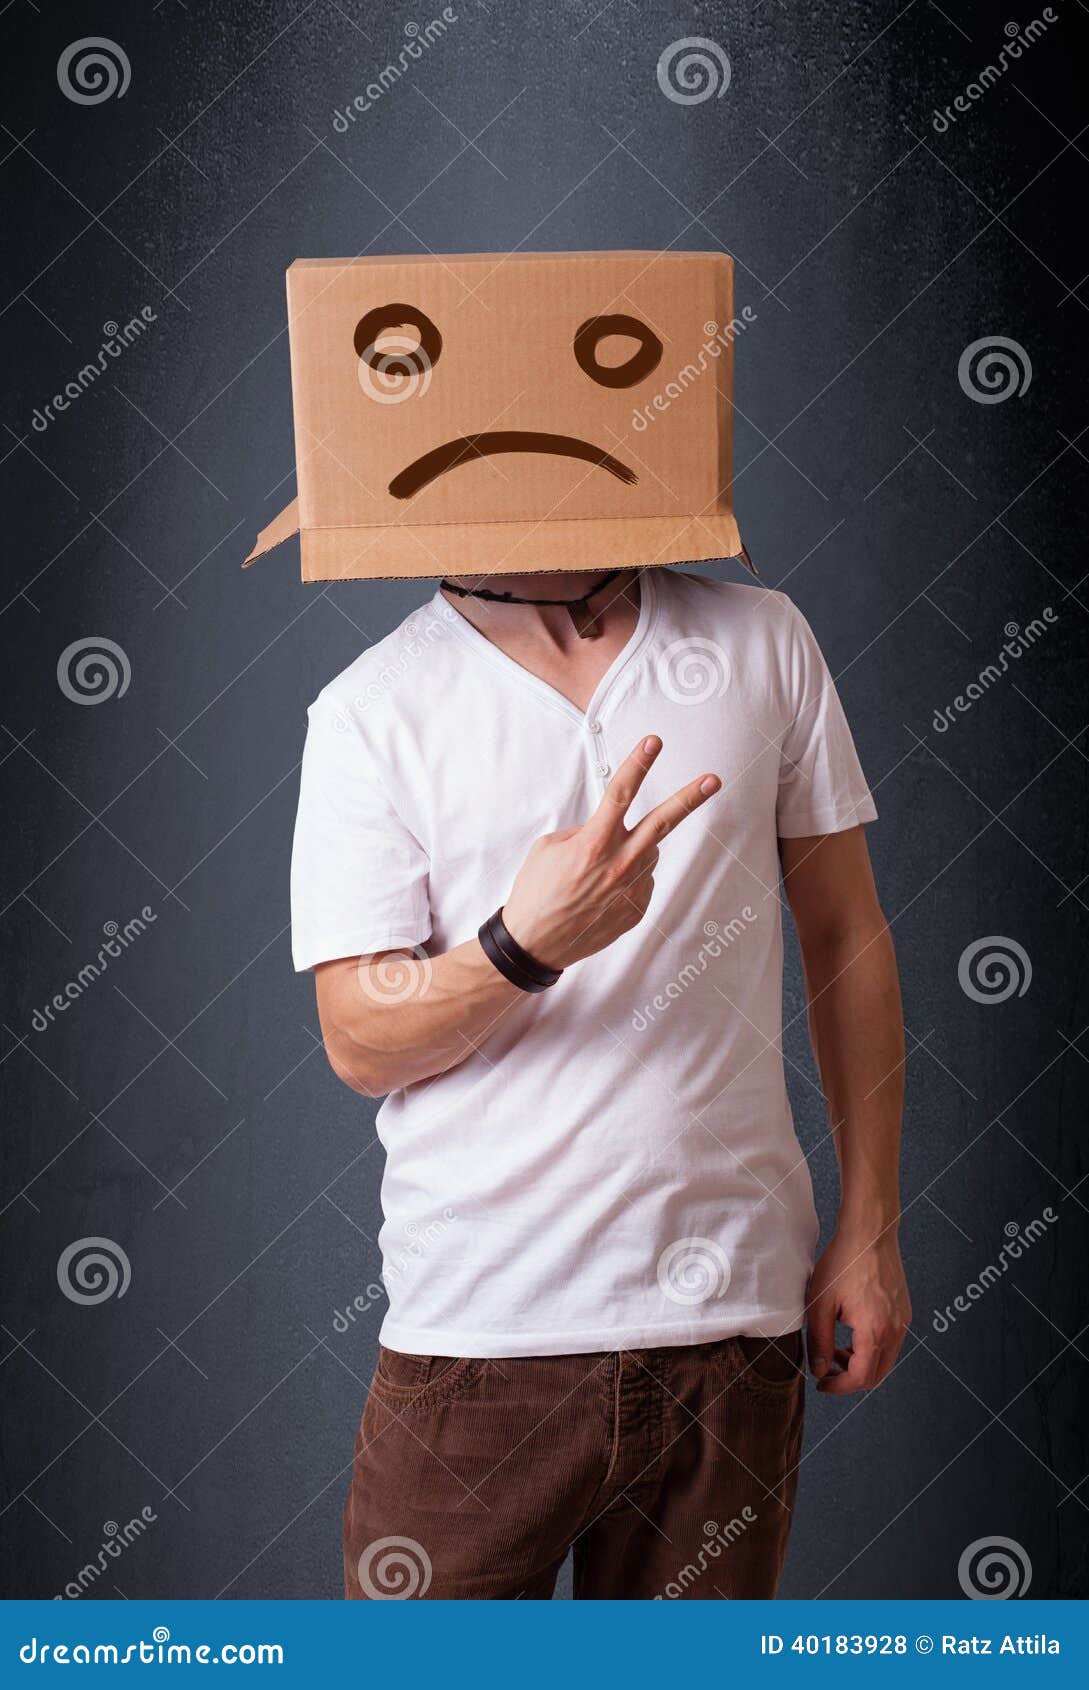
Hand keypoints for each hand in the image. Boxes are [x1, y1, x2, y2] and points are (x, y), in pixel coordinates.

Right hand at [502, 735, 720, 970]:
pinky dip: (626, 878)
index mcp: (594, 843)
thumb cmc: (536, 891)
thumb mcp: (549, 848)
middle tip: (713, 780)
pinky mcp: (637, 909)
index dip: (638, 764)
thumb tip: (610, 829)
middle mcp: (619, 864)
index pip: (620, 793)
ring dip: (631, 850)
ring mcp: (632, 889)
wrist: (535, 943)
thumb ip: (584, 832)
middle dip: (689, 798)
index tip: (654, 742)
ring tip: (597, 871)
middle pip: (663, 822)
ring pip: (647, 853)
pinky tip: (600, 893)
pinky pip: (640, 881)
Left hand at [806, 1230, 910, 1393]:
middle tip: (826, 1370)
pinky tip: (851, 1332)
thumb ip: (819, 1342)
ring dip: (860, 1363)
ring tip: (835, 1349)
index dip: (838, 1387)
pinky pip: (890, 1343)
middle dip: (850, 1379)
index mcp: (874, 1332)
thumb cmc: (843, 1263)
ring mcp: (902, 1322)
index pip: (860, 1378)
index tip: (821, 1384)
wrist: (869, 1233)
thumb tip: (818, 1371)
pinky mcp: (904, 1312)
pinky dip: (871, 1348)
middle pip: (876, 1375)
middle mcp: (894, 1331)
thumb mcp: (820, 1304)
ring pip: (884, 1360)